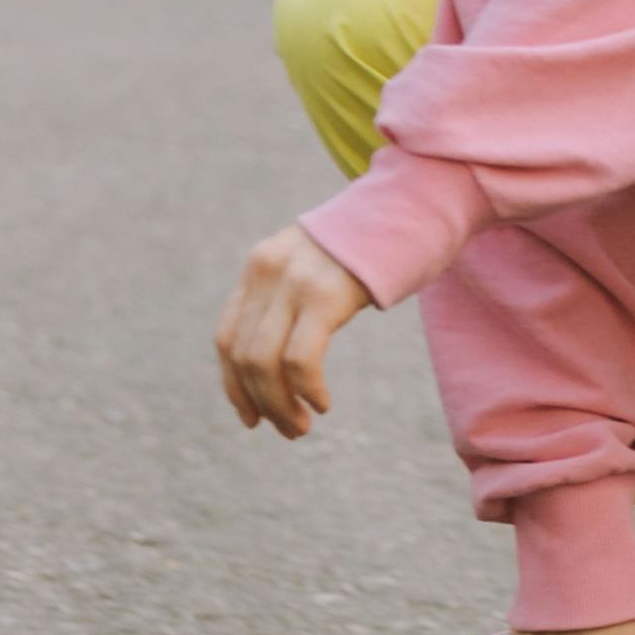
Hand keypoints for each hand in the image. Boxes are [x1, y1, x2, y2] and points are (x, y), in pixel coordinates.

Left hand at [214, 226, 366, 436]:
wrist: (407, 205)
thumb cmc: (366, 246)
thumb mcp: (312, 266)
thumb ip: (288, 299)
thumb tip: (275, 364)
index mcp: (259, 265)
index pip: (226, 338)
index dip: (234, 387)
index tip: (251, 418)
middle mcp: (268, 270)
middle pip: (243, 356)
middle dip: (261, 403)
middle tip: (288, 429)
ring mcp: (295, 281)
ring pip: (264, 363)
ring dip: (280, 406)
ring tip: (301, 426)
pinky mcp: (326, 294)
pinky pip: (299, 360)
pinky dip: (306, 391)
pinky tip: (322, 403)